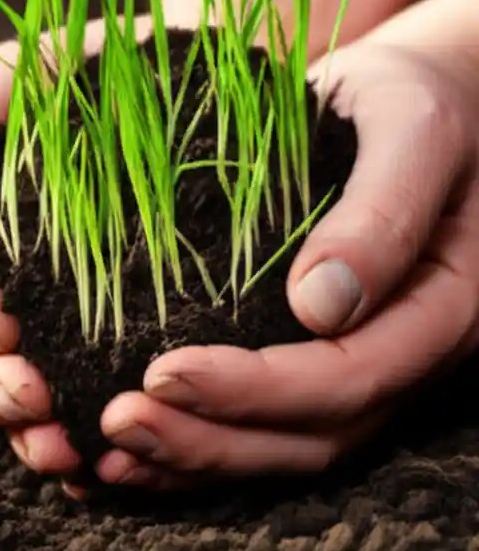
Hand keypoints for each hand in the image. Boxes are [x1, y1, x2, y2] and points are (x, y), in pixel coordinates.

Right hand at [0, 20, 148, 491]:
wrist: (209, 78)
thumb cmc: (101, 69)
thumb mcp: (24, 71)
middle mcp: (10, 294)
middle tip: (35, 395)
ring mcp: (65, 332)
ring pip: (25, 407)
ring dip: (34, 436)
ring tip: (73, 450)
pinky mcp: (124, 354)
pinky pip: (95, 414)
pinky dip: (93, 447)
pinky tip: (112, 462)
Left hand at [97, 40, 478, 488]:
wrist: (418, 95)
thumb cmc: (417, 99)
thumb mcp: (412, 130)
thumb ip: (382, 212)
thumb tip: (319, 307)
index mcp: (442, 310)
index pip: (349, 377)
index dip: (255, 390)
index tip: (163, 372)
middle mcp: (402, 355)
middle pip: (308, 435)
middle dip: (207, 439)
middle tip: (116, 420)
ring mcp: (359, 365)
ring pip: (278, 446)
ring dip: (190, 455)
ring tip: (107, 443)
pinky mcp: (309, 359)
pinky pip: (256, 425)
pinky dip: (189, 444)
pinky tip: (122, 448)